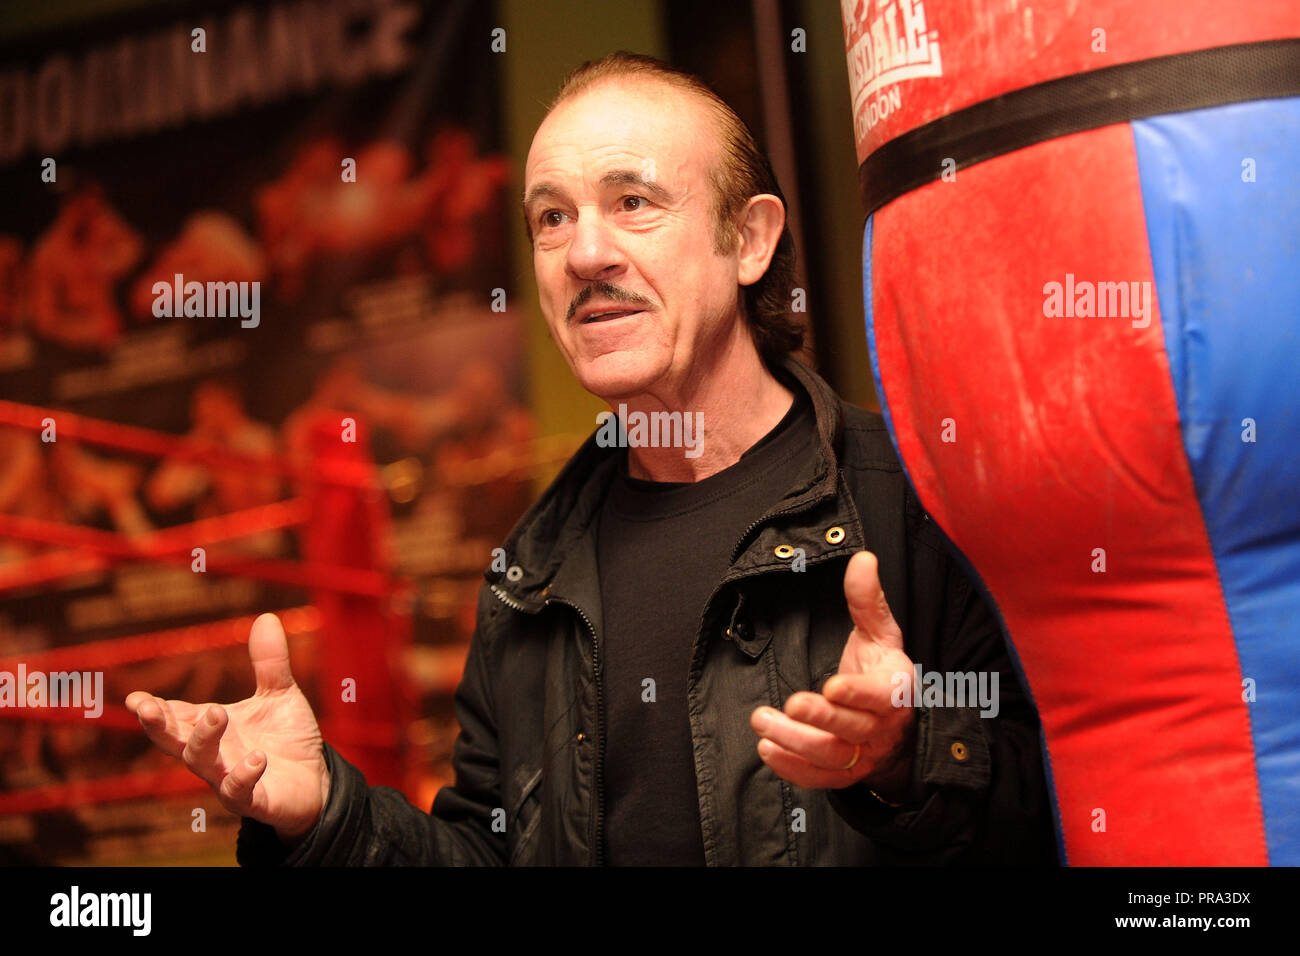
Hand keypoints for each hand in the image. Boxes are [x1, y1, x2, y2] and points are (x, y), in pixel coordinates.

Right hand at [126, 612, 329, 843]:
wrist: (317, 781)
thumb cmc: (288, 739)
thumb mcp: (279, 695)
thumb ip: (269, 662)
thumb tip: (266, 618)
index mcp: (212, 727)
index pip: (176, 716)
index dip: (153, 709)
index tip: (134, 698)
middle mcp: (214, 754)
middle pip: (175, 741)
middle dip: (158, 726)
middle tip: (147, 708)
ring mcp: (229, 779)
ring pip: (202, 764)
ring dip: (204, 740)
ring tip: (216, 713)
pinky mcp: (254, 801)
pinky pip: (240, 793)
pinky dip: (244, 776)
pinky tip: (257, 759)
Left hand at [750, 550, 916, 796]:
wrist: (897, 728)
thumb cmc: (882, 673)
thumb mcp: (881, 635)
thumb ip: (867, 600)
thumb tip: (862, 559)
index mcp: (895, 690)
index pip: (881, 696)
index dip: (858, 693)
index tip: (832, 685)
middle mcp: (881, 727)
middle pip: (853, 729)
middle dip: (820, 719)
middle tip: (789, 704)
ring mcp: (863, 754)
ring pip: (832, 756)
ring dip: (796, 743)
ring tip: (763, 722)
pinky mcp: (845, 774)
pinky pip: (819, 778)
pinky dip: (793, 769)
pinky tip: (768, 750)